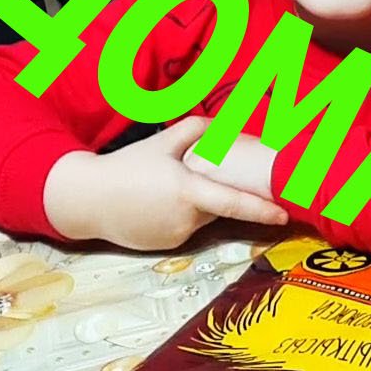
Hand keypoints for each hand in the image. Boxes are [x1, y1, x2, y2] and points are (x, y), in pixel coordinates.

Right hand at [43, 116, 288, 249]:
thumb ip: (198, 129)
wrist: (86, 200)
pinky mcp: (166, 247)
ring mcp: (176, 237)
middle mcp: (185, 219)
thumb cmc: (127, 166)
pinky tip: (159, 203)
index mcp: (188, 192)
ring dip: (198, 203)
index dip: (262, 210)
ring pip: (203, 218)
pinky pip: (186, 228)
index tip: (285, 216)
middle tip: (196, 178)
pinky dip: (183, 216)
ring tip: (166, 188)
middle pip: (218, 205)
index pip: (234, 203)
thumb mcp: (163, 142)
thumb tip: (227, 124)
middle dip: (219, 192)